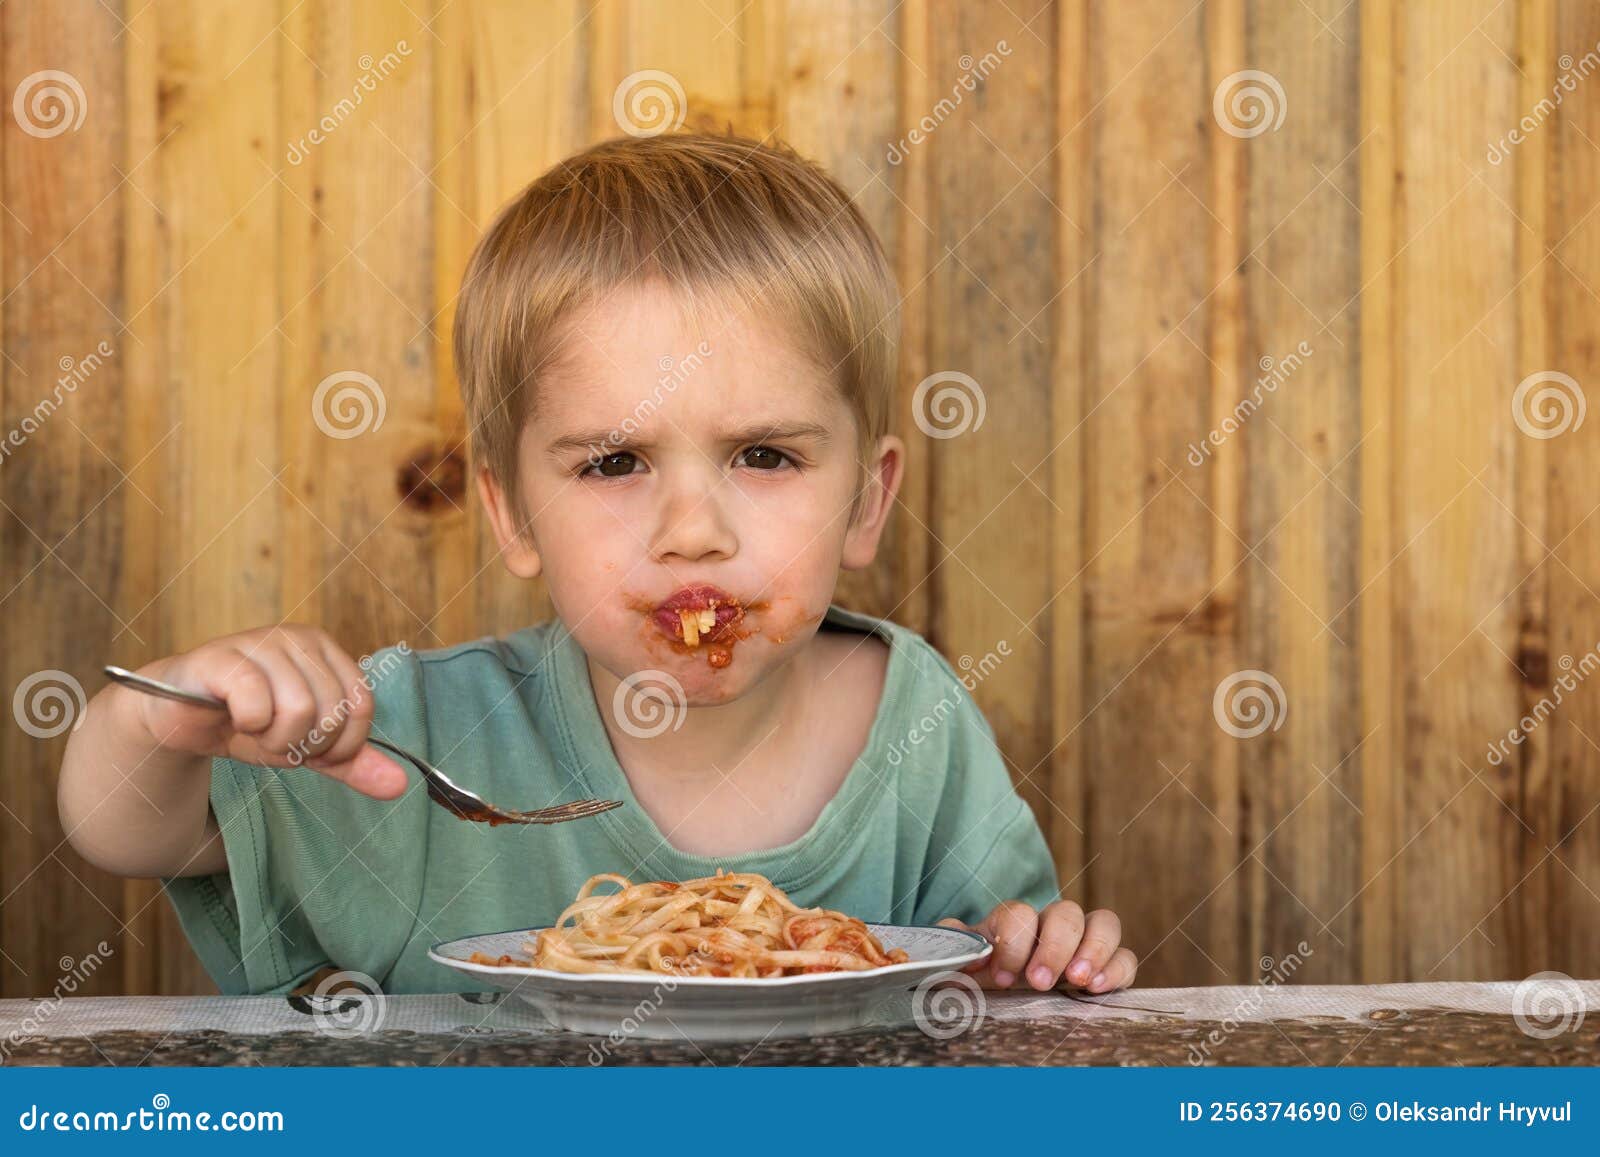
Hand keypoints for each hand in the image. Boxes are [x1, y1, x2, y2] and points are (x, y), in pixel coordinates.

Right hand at [127, 625, 406, 798]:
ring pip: (298, 710)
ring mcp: (260, 641)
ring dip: (274, 740)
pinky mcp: (222, 657)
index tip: (314, 751)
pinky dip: (249, 726)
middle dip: (303, 746)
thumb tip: (399, 786)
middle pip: (331, 713)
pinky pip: (257, 703)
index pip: (362, 706)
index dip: (342, 745)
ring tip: (254, 730)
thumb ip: (351, 762)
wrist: (178, 718)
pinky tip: (234, 719)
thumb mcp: (306, 746)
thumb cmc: (248, 722)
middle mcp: (298, 638)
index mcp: (326, 650)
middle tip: (274, 739)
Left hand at [938, 900, 1136, 992]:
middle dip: (1054, 945)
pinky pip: (1126, 957)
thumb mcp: (965, 966)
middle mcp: (1052, 927)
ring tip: (1078, 980)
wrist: (1007, 1001)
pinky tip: (1099, 989)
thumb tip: (957, 940)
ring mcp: (1084, 945)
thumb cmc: (986, 979)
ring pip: (1104, 923)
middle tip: (1039, 982)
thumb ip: (954, 947)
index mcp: (1016, 924)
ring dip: (1093, 949)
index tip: (1004, 977)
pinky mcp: (1109, 968)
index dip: (1013, 941)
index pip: (1019, 913)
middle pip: (1065, 912)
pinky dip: (1117, 968)